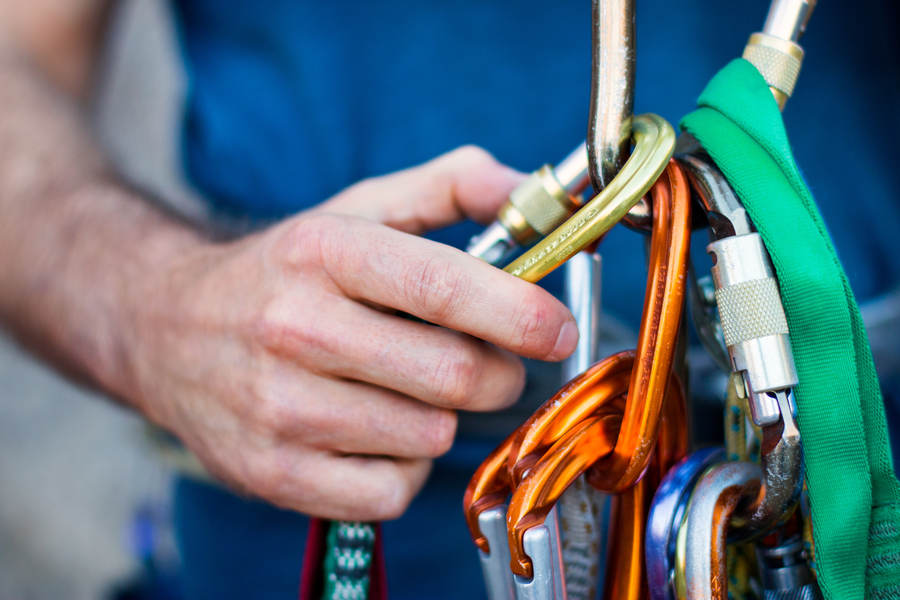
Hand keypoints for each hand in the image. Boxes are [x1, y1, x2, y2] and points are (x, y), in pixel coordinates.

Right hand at [126, 146, 577, 520]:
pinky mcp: (272, 472)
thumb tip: (527, 191)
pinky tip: (376, 435)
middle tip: (490, 363)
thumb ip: (447, 188)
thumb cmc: (283, 271)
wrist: (165, 329)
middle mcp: (294, 329)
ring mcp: (278, 409)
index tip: (559, 329)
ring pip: (429, 437)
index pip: (441, 287)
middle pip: (453, 375)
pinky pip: (391, 491)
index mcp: (323, 254)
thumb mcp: (355, 211)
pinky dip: (403, 467)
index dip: (519, 313)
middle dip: (495, 375)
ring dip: (442, 417)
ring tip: (408, 391)